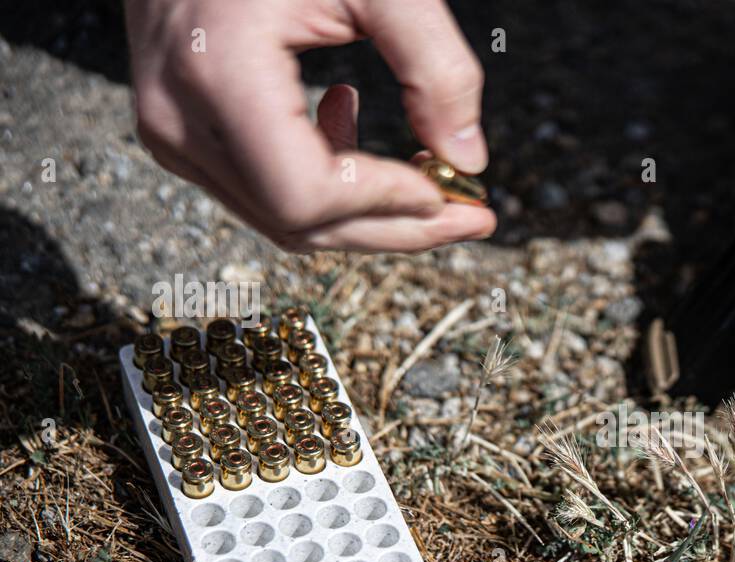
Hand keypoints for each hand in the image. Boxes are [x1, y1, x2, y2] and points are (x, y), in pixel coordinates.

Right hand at [124, 0, 496, 252]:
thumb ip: (434, 64)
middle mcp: (178, 117)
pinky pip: (260, 190)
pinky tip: (347, 118)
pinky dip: (323, 183)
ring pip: (283, 220)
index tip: (453, 191)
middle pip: (300, 224)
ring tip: (428, 173)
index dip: (388, 205)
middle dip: (396, 228)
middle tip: (472, 217)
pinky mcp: (175, 132)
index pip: (308, 194)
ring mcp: (168, 132)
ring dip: (367, 213)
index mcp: (219, 73)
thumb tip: (469, 160)